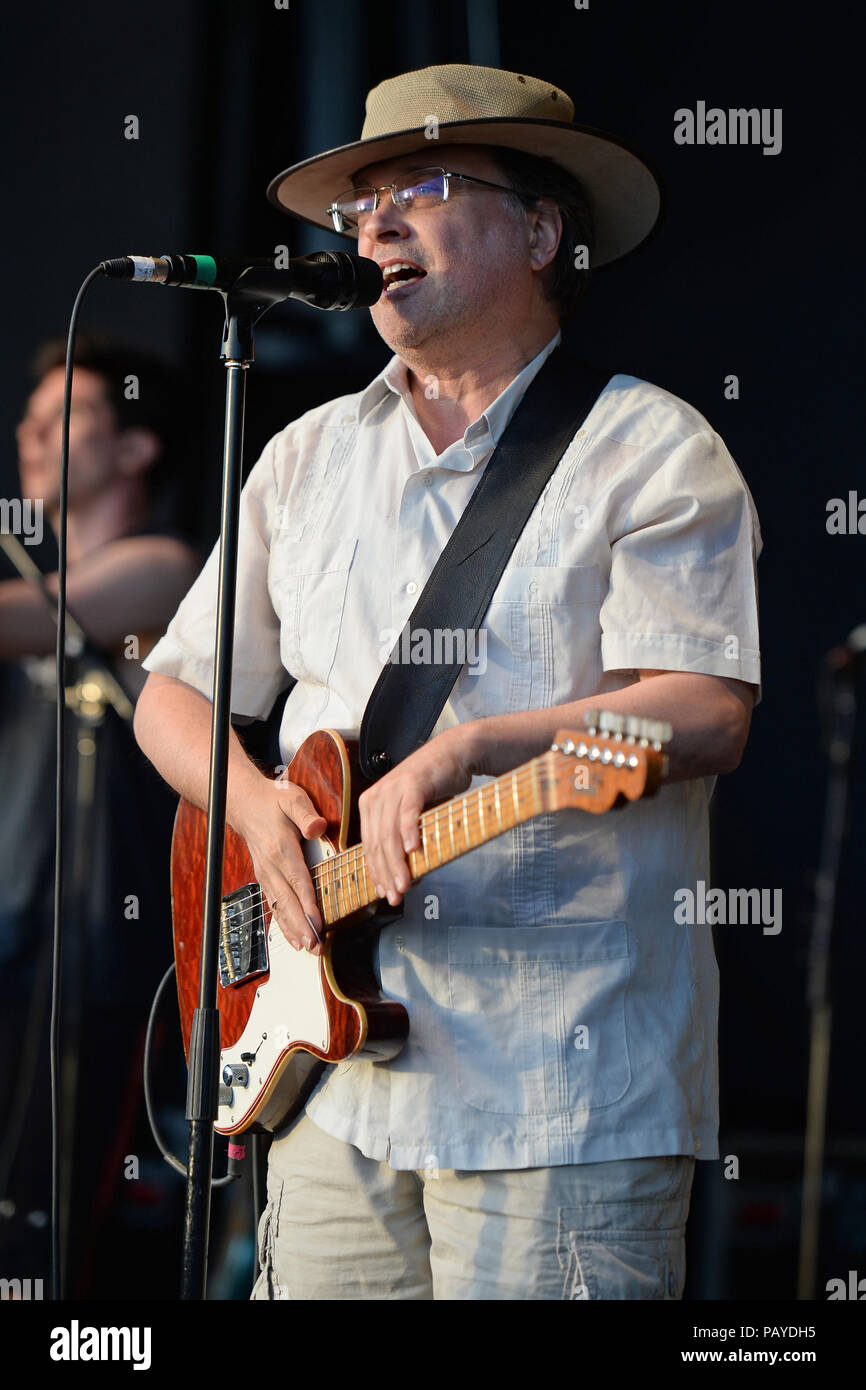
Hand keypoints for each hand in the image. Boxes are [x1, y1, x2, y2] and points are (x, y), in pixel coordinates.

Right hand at [231, 775, 325, 952]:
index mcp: (280, 848)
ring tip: (307, 948)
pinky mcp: (265, 879)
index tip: (317, 923)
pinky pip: (274, 905)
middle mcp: (270, 866)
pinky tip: (294, 938)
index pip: (298, 880)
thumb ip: (305, 813)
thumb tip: (317, 827)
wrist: (244, 804)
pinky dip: (284, 924)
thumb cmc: (273, 800)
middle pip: (287, 900)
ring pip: (279, 907)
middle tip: (314, 946)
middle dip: (301, 926)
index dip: (308, 904)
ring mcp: (265, 875)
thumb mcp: (292, 798)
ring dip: (293, 930)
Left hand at [358, 726, 476, 906]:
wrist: (454, 754)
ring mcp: (393, 788)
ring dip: (397, 862)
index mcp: (370, 804)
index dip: (376, 873)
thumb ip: (403, 840)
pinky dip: (409, 832)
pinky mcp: (413, 783)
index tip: (383, 895)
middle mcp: (376, 796)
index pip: (369, 846)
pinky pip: (408, 812)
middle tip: (395, 897)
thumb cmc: (435, 789)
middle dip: (386, 874)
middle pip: (377, 843)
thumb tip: (403, 878)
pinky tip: (413, 850)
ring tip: (405, 884)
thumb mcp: (412, 815)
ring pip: (390, 832)